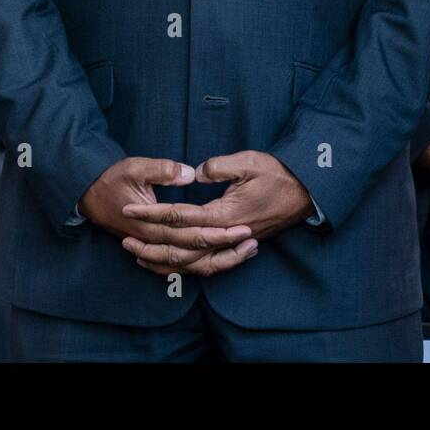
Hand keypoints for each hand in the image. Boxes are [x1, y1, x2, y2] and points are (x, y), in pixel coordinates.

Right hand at [80, 156, 254, 278]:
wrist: (88, 192)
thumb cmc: (113, 177)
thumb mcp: (137, 167)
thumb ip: (164, 170)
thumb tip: (190, 174)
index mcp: (152, 224)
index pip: (191, 233)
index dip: (219, 232)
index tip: (243, 226)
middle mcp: (153, 241)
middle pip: (194, 253)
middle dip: (225, 248)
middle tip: (251, 239)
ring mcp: (151, 247)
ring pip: (187, 266)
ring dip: (216, 261)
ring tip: (244, 253)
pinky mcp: (151, 247)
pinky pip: (176, 267)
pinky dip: (197, 266)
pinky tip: (218, 260)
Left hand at [120, 151, 312, 275]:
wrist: (305, 193)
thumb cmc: (278, 175)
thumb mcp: (249, 162)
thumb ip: (219, 167)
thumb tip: (196, 171)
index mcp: (223, 214)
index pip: (179, 216)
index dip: (152, 212)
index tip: (129, 208)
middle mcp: (224, 235)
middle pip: (179, 247)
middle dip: (149, 242)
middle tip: (123, 237)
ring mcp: (230, 244)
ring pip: (190, 262)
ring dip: (161, 259)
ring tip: (137, 255)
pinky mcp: (234, 246)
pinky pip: (203, 264)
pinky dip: (182, 266)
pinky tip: (168, 263)